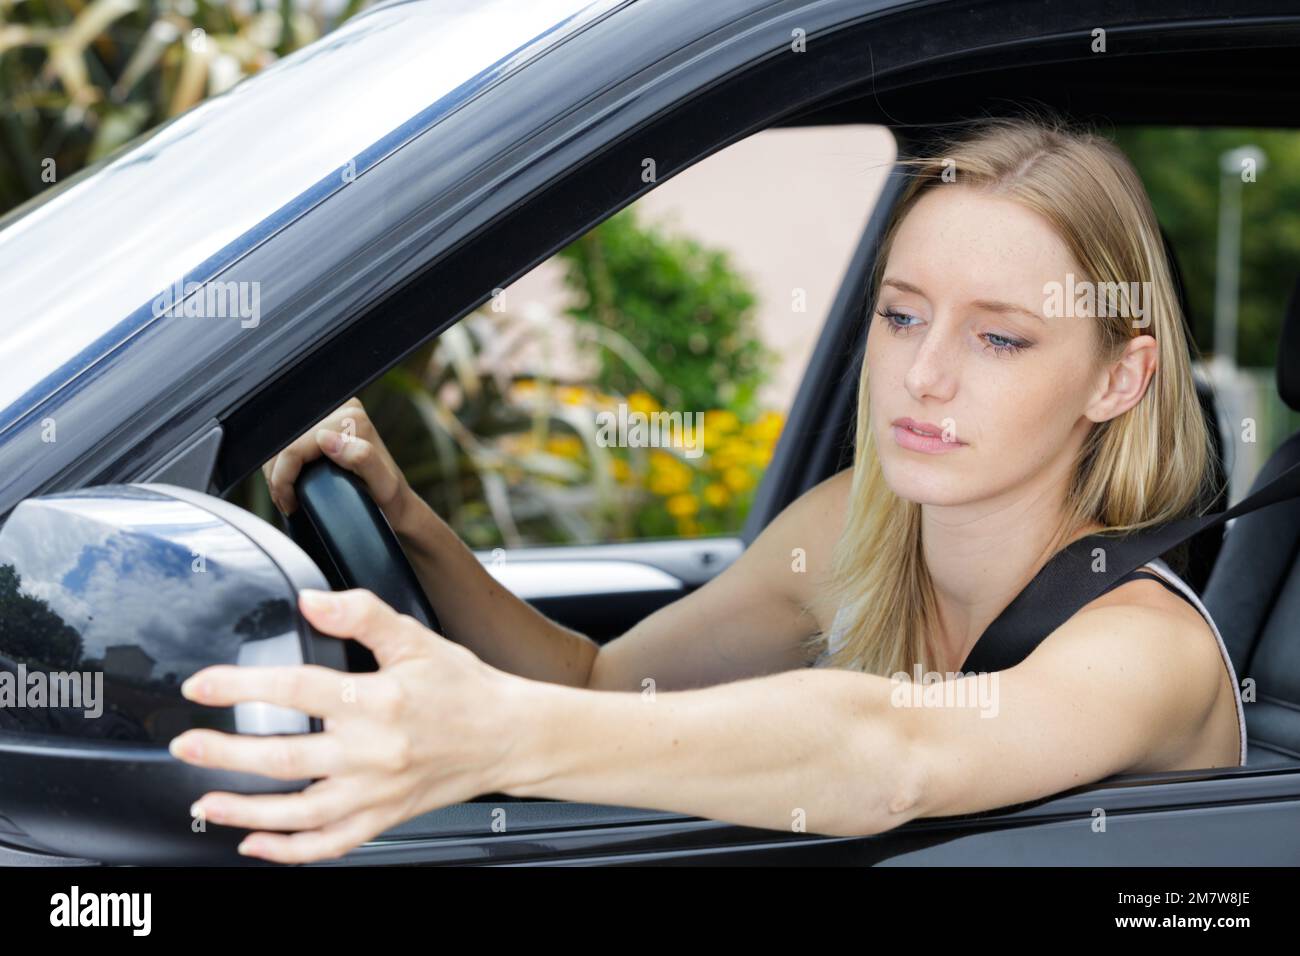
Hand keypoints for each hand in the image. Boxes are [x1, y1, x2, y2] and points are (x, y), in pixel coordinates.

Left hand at [169, 589, 520, 863]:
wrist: (509, 735)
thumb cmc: (464, 688)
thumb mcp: (415, 639)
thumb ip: (361, 615)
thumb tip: (311, 601)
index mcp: (378, 701)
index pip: (295, 690)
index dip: (240, 685)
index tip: (202, 685)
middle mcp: (373, 753)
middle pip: (283, 758)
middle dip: (224, 753)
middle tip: (186, 745)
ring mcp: (376, 793)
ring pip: (297, 813)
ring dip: (243, 810)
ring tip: (205, 800)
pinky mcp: (384, 819)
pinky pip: (328, 845)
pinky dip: (287, 851)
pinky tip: (256, 843)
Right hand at [262, 397, 418, 535]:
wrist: (395, 505)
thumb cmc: (390, 499)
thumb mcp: (383, 486)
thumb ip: (362, 459)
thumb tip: (326, 439)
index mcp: (351, 418)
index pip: (294, 444)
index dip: (284, 477)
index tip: (291, 503)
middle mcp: (340, 410)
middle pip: (283, 441)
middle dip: (278, 476)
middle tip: (286, 503)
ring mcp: (328, 416)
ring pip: (280, 442)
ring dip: (277, 472)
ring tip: (288, 497)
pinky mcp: (319, 426)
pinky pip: (285, 443)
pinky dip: (281, 466)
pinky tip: (290, 484)